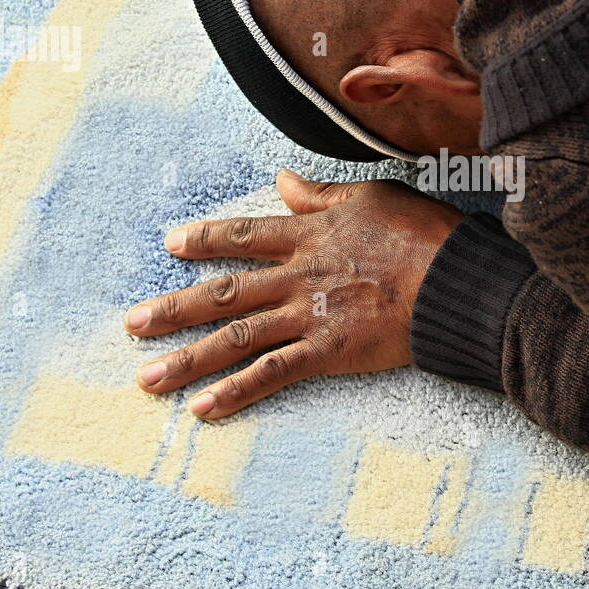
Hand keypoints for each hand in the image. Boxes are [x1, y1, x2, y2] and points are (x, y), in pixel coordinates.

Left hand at [124, 170, 462, 418]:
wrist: (456, 280)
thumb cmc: (424, 234)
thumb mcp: (371, 195)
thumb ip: (321, 194)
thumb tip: (284, 179)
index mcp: (309, 234)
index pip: (244, 235)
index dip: (205, 238)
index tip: (171, 244)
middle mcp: (298, 274)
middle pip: (223, 292)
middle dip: (173, 308)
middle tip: (132, 325)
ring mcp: (309, 314)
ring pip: (236, 336)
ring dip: (188, 358)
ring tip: (147, 379)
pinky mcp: (328, 351)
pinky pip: (273, 373)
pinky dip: (236, 391)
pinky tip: (203, 409)